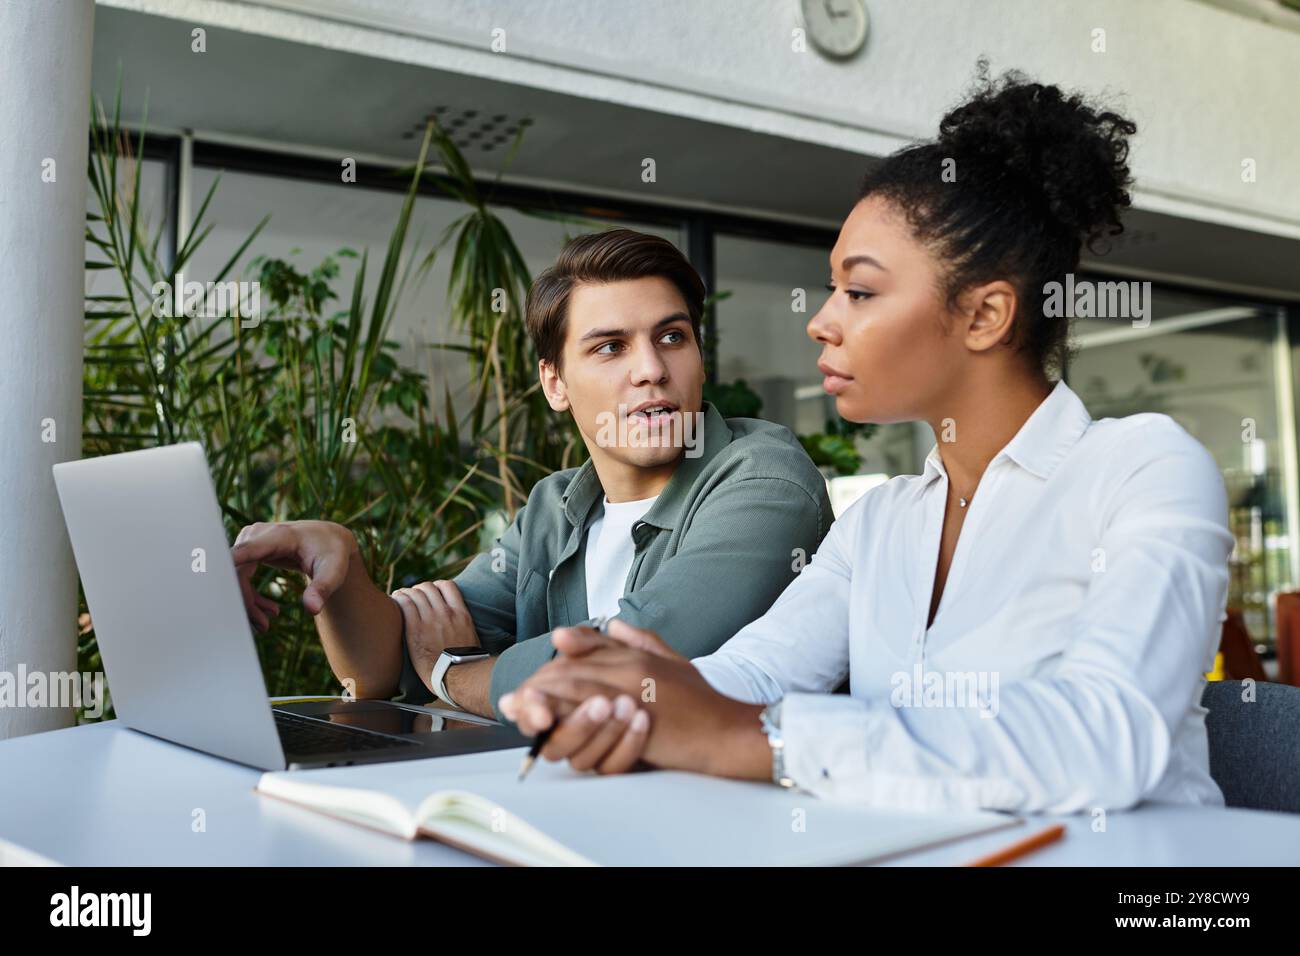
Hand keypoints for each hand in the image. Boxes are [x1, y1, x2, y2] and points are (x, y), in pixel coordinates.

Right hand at [231, 520, 356, 630]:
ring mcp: (251, 541)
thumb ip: (322, 588)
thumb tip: (312, 609)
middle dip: (245, 603)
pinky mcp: (250, 550)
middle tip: (263, 627)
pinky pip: (239, 575)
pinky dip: (249, 596)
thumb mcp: (333, 571)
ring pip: (235, 576)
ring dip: (247, 604)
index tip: (208, 582)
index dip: (225, 568)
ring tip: (265, 625)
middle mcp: (258, 535)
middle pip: (237, 572)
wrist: (329, 540)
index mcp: (278, 536)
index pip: (245, 551)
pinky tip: (268, 611)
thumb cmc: (332, 553)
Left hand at [391, 580, 479, 692]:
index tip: (430, 593)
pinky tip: (395, 601)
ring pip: (415, 593)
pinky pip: (405, 604)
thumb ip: (461, 623)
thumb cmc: (463, 662)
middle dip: (418, 589)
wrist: (455, 676)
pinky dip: (399, 599)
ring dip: (406, 593)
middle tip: (412, 597)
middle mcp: (446, 612)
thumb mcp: (470, 636)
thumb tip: (457, 623)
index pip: (448, 586)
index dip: (436, 586)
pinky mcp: (416, 629)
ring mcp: (430, 620)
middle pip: (428, 587)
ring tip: (399, 597)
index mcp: (461, 614)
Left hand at [500, 621, 764, 777]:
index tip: (529, 683)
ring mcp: (632, 688)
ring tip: (521, 712)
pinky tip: (544, 726)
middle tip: (515, 702)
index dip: (551, 666)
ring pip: (573, 687)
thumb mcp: (673, 661)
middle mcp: (630, 665)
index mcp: (635, 654)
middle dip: (539, 684)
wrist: (729, 730)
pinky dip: (562, 716)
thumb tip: (611, 622)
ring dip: (542, 699)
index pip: (582, 652)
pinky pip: (589, 712)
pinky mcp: (634, 715)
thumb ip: (641, 640)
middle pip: (570, 668)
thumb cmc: (703, 702)